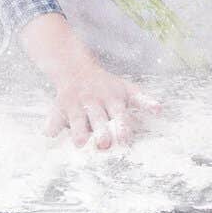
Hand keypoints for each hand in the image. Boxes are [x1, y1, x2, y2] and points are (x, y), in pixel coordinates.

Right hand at [44, 65, 159, 149]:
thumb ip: (143, 100)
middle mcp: (94, 101)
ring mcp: (76, 103)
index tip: (124, 141)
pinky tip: (50, 134)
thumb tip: (161, 109)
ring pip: (77, 118)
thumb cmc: (106, 85)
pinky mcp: (59, 105)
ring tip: (80, 144)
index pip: (119, 114)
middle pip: (98, 118)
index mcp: (112, 99)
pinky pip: (54, 116)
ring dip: (78, 130)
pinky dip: (51, 125)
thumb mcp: (126, 88)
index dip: (122, 126)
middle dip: (101, 131)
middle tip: (104, 145)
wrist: (75, 67)